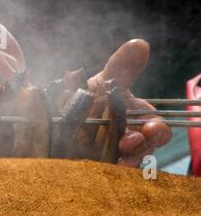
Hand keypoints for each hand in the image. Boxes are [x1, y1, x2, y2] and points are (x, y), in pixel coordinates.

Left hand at [87, 39, 170, 167]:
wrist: (57, 112)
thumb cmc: (89, 96)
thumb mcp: (103, 82)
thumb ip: (122, 68)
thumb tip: (139, 44)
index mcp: (139, 123)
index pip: (158, 132)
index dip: (158, 132)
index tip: (151, 128)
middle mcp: (130, 143)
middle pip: (143, 151)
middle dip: (139, 147)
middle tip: (129, 141)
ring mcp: (113, 157)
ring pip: (123, 163)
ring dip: (121, 161)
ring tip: (115, 159)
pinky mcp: (92, 167)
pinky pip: (99, 172)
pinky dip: (98, 170)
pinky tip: (91, 168)